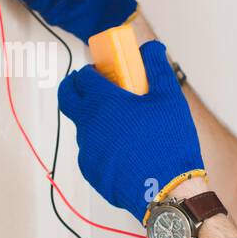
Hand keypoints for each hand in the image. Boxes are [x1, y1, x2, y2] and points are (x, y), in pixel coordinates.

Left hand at [58, 40, 204, 221]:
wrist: (169, 190)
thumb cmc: (169, 142)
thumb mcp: (169, 98)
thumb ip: (157, 67)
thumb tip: (151, 47)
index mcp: (103, 103)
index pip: (82, 77)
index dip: (91, 71)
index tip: (103, 72)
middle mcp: (87, 125)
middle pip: (67, 98)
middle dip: (74, 88)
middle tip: (92, 88)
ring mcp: (86, 151)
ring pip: (83, 127)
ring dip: (95, 120)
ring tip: (125, 126)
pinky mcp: (91, 172)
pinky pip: (92, 152)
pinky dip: (103, 146)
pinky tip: (127, 151)